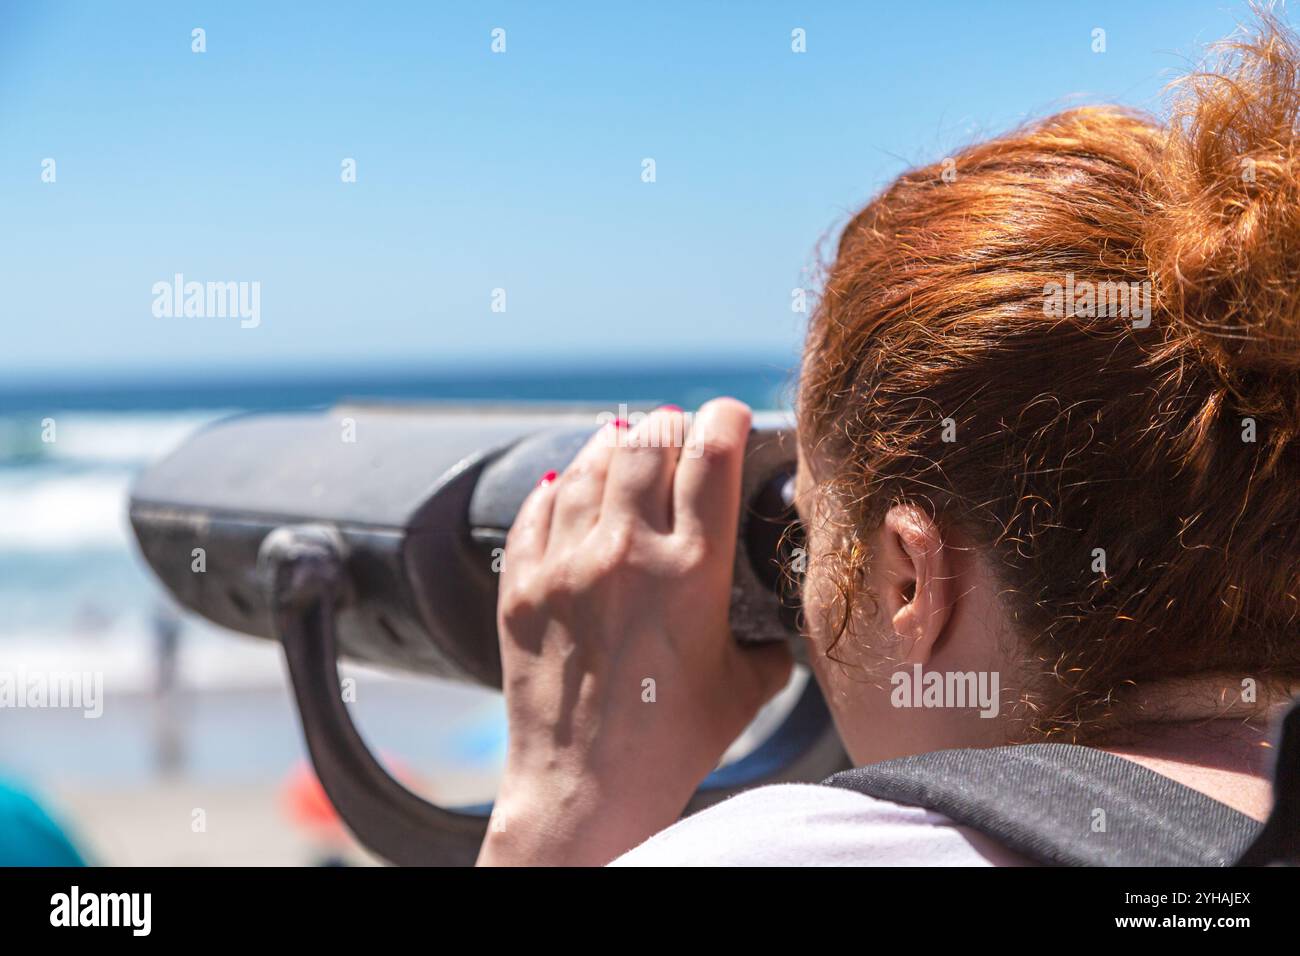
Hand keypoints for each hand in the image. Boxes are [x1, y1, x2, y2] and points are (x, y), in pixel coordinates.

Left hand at [476, 398, 792, 865]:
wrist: (583, 789)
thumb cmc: (671, 744)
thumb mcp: (745, 688)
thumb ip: (769, 640)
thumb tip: (774, 619)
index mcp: (691, 573)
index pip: (712, 456)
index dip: (724, 418)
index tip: (729, 413)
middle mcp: (626, 556)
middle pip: (647, 444)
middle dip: (670, 424)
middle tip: (679, 427)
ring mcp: (565, 567)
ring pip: (590, 465)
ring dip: (616, 443)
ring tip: (629, 438)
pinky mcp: (521, 587)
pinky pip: (537, 508)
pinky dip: (559, 486)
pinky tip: (572, 482)